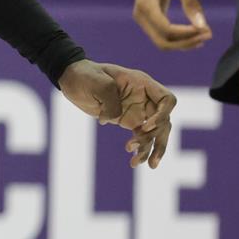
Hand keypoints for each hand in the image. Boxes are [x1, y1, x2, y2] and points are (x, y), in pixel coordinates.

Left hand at [57, 60, 177, 167]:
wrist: (72, 80)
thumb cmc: (86, 75)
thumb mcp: (98, 83)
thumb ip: (110, 102)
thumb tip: (113, 120)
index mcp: (142, 84)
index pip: (166, 100)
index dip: (162, 114)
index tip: (147, 126)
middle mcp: (145, 98)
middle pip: (164, 121)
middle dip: (159, 139)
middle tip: (150, 157)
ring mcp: (138, 111)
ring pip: (154, 133)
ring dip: (150, 149)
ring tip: (137, 162)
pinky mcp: (128, 121)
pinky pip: (141, 137)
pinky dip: (140, 149)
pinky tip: (134, 161)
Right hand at [133, 0, 210, 49]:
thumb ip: (190, 3)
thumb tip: (203, 26)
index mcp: (146, 6)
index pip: (166, 29)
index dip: (187, 33)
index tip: (207, 29)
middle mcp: (141, 16)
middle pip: (162, 41)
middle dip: (185, 43)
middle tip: (208, 35)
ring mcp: (143, 18)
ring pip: (162, 41)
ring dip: (183, 42)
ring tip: (205, 35)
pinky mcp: (149, 17)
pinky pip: (162, 34)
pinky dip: (179, 38)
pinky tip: (195, 33)